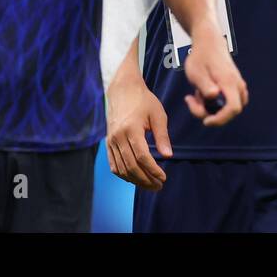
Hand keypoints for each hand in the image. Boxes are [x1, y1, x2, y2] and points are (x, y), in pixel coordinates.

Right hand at [106, 72, 171, 190]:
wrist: (123, 91)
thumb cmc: (144, 101)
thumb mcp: (158, 114)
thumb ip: (162, 136)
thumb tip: (168, 156)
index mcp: (131, 129)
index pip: (142, 157)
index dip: (153, 170)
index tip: (163, 177)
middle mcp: (118, 137)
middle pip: (131, 166)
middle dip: (146, 179)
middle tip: (159, 186)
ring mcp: (111, 141)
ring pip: (121, 168)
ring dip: (135, 180)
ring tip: (149, 185)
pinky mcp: (108, 143)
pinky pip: (113, 164)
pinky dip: (124, 174)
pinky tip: (135, 178)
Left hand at [183, 18, 248, 126]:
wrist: (209, 42)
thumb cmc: (201, 56)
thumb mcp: (196, 72)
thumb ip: (205, 85)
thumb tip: (214, 96)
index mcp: (228, 82)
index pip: (233, 109)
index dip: (220, 119)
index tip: (205, 120)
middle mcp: (237, 85)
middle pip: (231, 111)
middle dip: (211, 113)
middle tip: (193, 101)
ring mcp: (237, 85)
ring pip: (229, 107)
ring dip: (212, 107)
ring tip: (197, 95)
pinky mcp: (234, 85)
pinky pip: (227, 101)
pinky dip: (215, 102)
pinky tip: (202, 93)